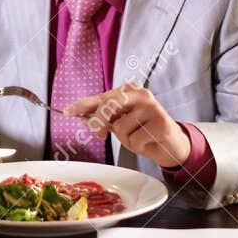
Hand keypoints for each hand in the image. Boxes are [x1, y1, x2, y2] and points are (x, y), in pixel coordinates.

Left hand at [64, 82, 190, 169]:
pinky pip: (135, 140)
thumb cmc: (143, 132)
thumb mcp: (120, 124)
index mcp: (129, 91)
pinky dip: (137, 146)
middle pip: (109, 105)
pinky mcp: (161, 123)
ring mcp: (152, 107)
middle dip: (100, 122)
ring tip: (138, 137)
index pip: (102, 97)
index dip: (83, 105)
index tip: (67, 111)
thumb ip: (103, 119)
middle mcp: (141, 94)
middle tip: (102, 134)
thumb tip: (82, 117)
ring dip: (125, 139)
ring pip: (121, 127)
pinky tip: (148, 141)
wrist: (170, 145)